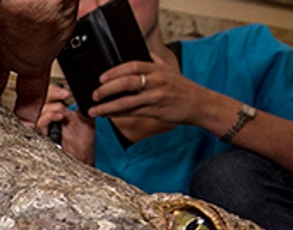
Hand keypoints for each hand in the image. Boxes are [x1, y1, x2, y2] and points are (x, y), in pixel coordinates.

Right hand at [34, 84, 94, 163]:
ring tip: (64, 112)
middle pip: (42, 98)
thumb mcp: (87, 117)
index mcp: (59, 109)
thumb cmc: (84, 140)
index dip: (56, 90)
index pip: (51, 94)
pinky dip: (49, 117)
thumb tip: (84, 93)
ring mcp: (46, 125)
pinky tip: (59, 117)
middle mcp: (51, 116)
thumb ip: (83, 105)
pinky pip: (40, 123)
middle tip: (65, 95)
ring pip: (41, 109)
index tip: (67, 92)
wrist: (83, 155)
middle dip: (53, 93)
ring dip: (53, 107)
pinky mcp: (44, 134)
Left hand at [85, 57, 220, 143]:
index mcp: (157, 69)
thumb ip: (153, 60)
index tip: (101, 77)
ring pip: (127, 102)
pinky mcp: (155, 112)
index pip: (133, 66)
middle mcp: (156, 82)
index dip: (115, 71)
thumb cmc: (181, 87)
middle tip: (94, 94)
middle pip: (127, 83)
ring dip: (108, 107)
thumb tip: (139, 51)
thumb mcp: (168, 69)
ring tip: (94, 110)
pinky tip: (107, 115)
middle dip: (107, 89)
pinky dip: (118, 114)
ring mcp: (155, 98)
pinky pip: (132, 113)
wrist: (198, 104)